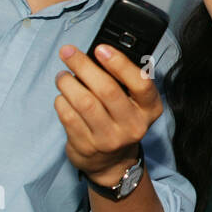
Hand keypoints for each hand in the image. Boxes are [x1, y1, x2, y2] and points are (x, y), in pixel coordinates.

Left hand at [54, 44, 162, 185]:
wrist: (113, 162)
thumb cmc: (120, 120)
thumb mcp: (133, 102)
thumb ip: (122, 80)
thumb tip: (96, 54)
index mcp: (149, 109)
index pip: (141, 83)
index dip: (120, 63)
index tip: (100, 48)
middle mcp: (133, 125)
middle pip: (107, 90)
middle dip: (83, 65)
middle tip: (67, 52)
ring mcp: (110, 139)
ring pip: (84, 102)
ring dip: (67, 83)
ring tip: (62, 76)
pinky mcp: (87, 147)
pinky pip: (68, 116)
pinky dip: (61, 101)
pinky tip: (63, 97)